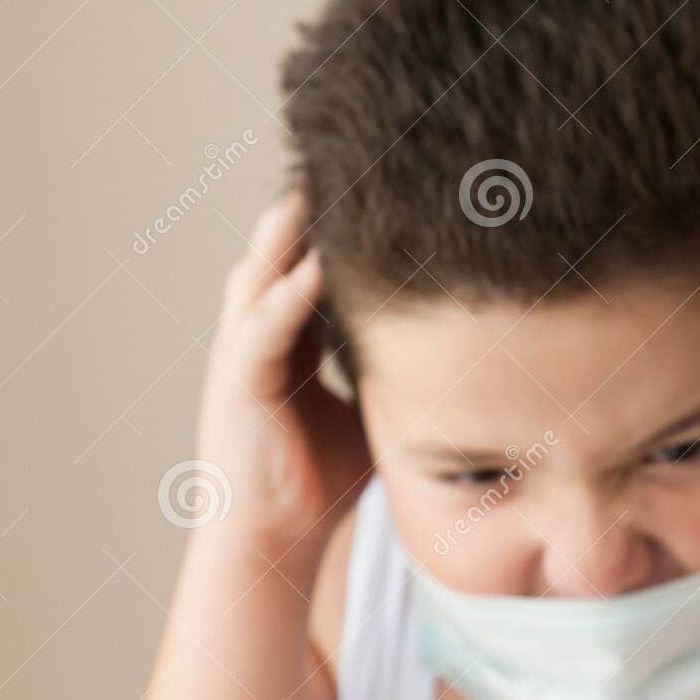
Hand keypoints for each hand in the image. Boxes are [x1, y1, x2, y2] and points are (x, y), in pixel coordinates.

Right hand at [196, 192, 370, 555]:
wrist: (278, 537)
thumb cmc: (322, 481)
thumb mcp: (371, 413)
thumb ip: (397, 375)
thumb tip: (465, 359)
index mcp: (291, 338)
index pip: (315, 266)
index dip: (344, 229)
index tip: (388, 190)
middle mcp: (261, 333)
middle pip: (285, 253)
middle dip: (313, 209)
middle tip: (356, 162)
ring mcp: (242, 352)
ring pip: (264, 272)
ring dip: (293, 232)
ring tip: (328, 187)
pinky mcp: (235, 379)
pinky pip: (261, 323)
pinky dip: (287, 291)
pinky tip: (317, 264)